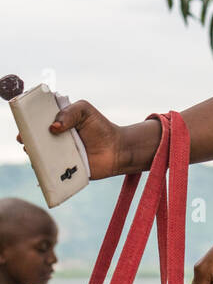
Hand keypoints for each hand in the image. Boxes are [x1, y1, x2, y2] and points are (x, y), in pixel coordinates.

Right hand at [14, 99, 135, 178]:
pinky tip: (43, 169)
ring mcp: (55, 155)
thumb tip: (53, 127)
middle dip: (26, 139)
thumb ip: (69, 112)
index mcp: (54, 123)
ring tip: (38, 152)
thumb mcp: (84, 111)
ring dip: (34, 155)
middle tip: (27, 139)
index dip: (26, 123)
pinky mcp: (61, 170)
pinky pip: (47, 172)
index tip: (24, 124)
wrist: (117, 150)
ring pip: (36, 156)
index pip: (34, 122)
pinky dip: (42, 171)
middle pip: (32, 140)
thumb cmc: (100, 128)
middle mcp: (51, 139)